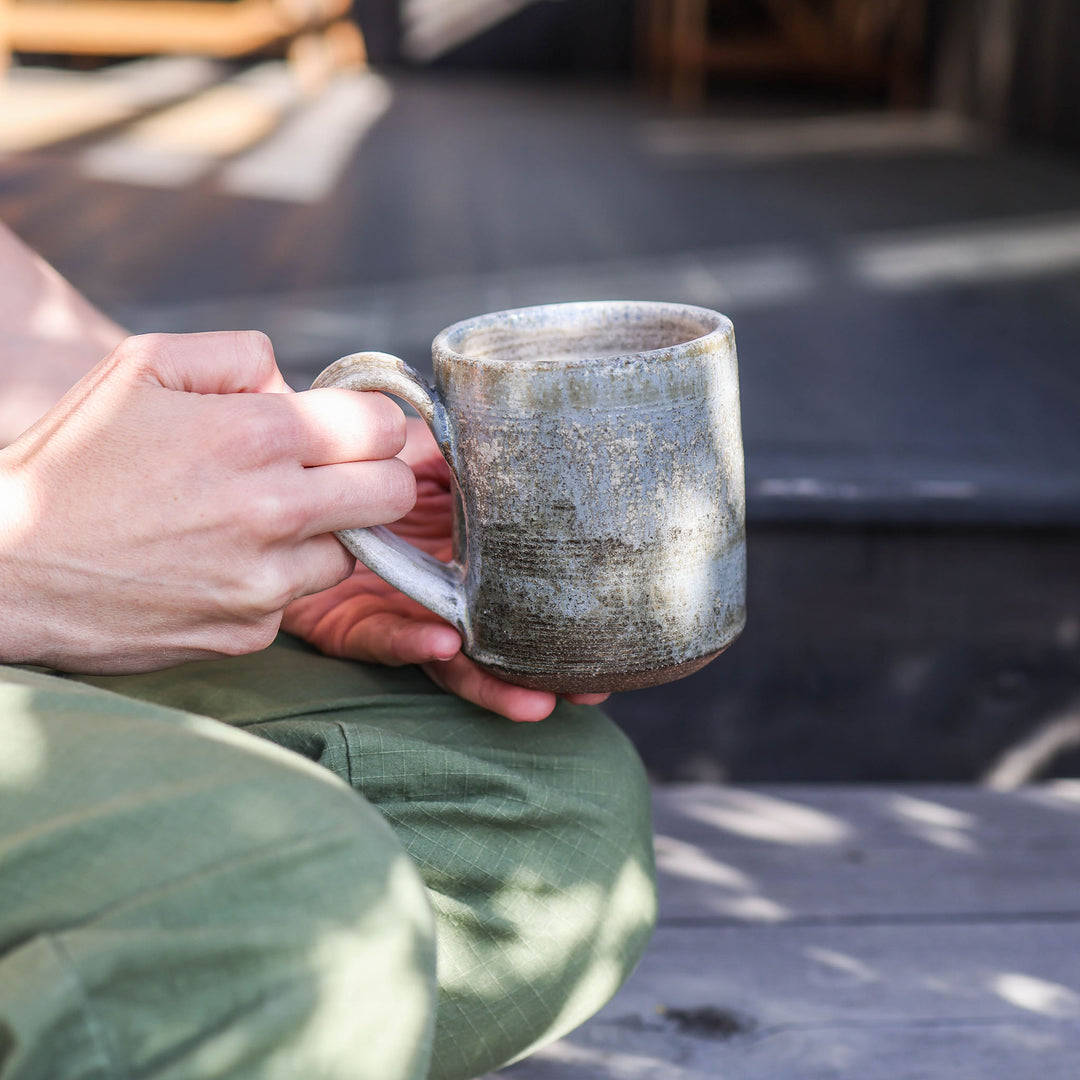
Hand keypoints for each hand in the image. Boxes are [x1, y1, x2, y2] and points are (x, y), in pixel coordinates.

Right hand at [0, 332, 414, 672]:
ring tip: (257, 521)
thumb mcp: (141, 366)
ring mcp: (264, 581)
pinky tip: (220, 563)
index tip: (353, 430)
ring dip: (325, 533)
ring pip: (353, 552)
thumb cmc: (72, 460)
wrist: (7, 567)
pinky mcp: (249, 632)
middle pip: (395, 495)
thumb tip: (298, 383)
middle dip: (377, 478)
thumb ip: (238, 356)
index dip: (373, 424)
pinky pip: (296, 598)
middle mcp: (273, 512)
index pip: (383, 428)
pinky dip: (275, 579)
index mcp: (255, 436)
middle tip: (335, 475)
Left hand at [283, 418, 609, 722]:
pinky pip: (379, 637)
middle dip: (539, 671)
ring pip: (446, 657)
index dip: (557, 624)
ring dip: (489, 679)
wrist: (282, 474)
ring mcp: (393, 611)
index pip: (516, 598)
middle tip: (589, 688)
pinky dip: (410, 642)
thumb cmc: (356, 462)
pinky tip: (443, 643)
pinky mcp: (342, 624)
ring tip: (533, 700)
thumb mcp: (420, 451)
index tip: (604, 652)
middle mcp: (433, 593)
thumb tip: (512, 431)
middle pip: (493, 642)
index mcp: (460, 558)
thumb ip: (460, 450)